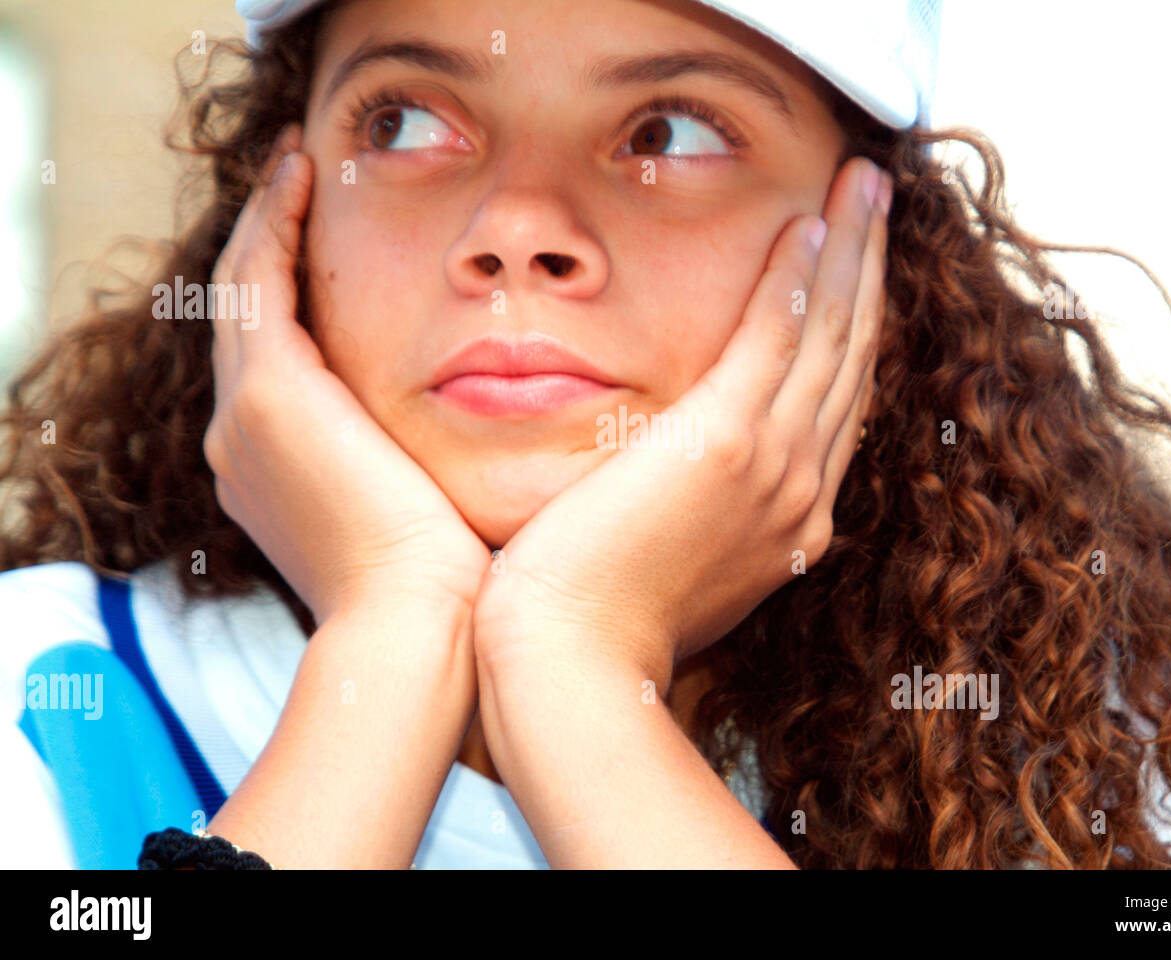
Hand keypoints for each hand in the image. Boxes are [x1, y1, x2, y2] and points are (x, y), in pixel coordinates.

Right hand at [203, 125, 491, 625]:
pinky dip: (275, 223)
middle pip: (250, 317)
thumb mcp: (429, 509)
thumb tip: (489, 431)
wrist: (418, 631)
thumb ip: (428, 462)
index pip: (276, 358)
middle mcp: (240, 441)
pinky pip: (258, 280)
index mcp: (277, 471)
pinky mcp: (268, 397)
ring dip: (271, 221)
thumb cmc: (449, 587)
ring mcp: (244, 418)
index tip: (325, 242)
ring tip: (298, 166)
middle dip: (273, 247)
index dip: (292, 294)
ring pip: (244, 290)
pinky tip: (303, 172)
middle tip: (299, 183)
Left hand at [473, 156, 892, 689]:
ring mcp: (776, 467)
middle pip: (853, 358)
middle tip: (877, 198)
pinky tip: (812, 222)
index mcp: (792, 520)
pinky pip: (781, 336)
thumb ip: (700, 511)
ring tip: (864, 182)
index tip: (854, 270)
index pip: (836, 403)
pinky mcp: (729, 441)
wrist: (572, 661)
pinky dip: (803, 276)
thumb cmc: (600, 617)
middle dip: (870, 270)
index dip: (853, 329)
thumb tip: (684, 479)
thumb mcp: (674, 559)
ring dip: (853, 250)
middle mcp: (803, 490)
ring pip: (833, 335)